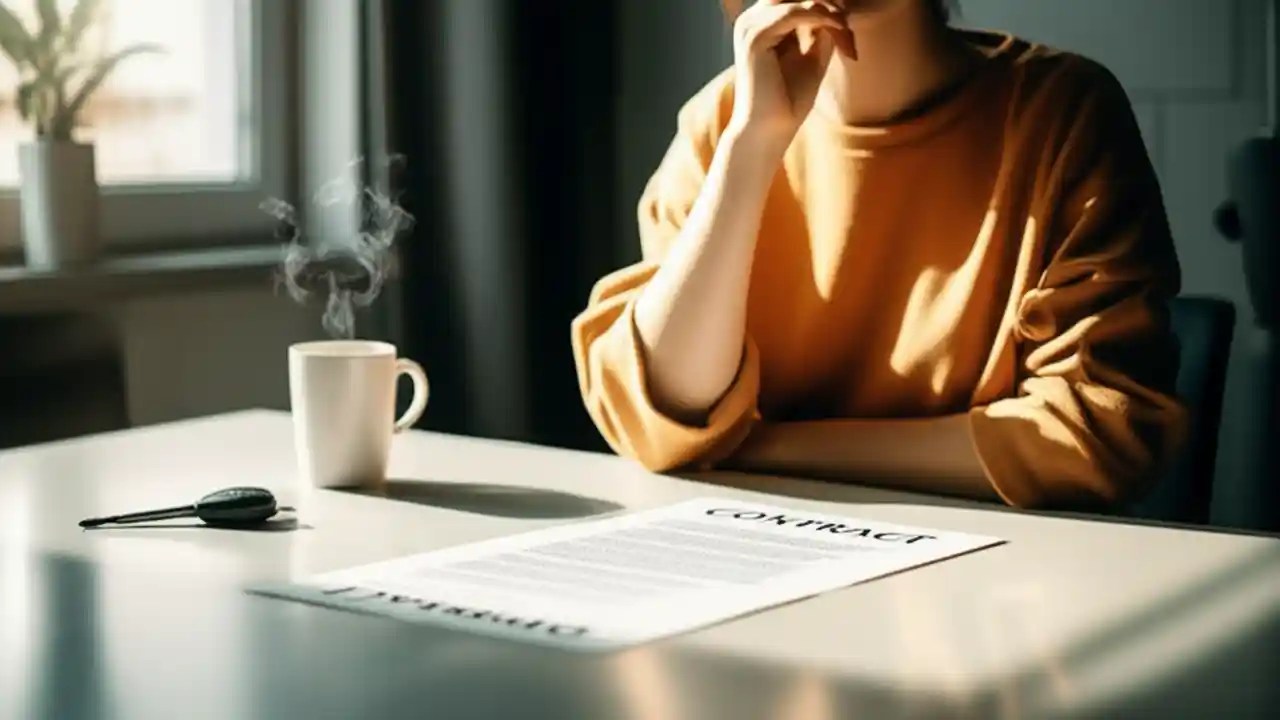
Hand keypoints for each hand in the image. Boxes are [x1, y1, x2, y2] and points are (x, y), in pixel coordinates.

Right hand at [728, 1, 855, 150]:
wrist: (769, 132)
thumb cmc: (789, 101)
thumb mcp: (814, 56)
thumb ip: (824, 28)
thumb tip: (840, 6)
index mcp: (762, 23)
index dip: (828, 6)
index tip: (848, 33)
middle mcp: (752, 19)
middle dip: (829, 2)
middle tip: (848, 26)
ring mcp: (751, 25)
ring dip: (830, 10)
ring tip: (846, 33)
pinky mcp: (755, 36)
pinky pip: (796, 11)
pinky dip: (823, 18)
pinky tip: (839, 31)